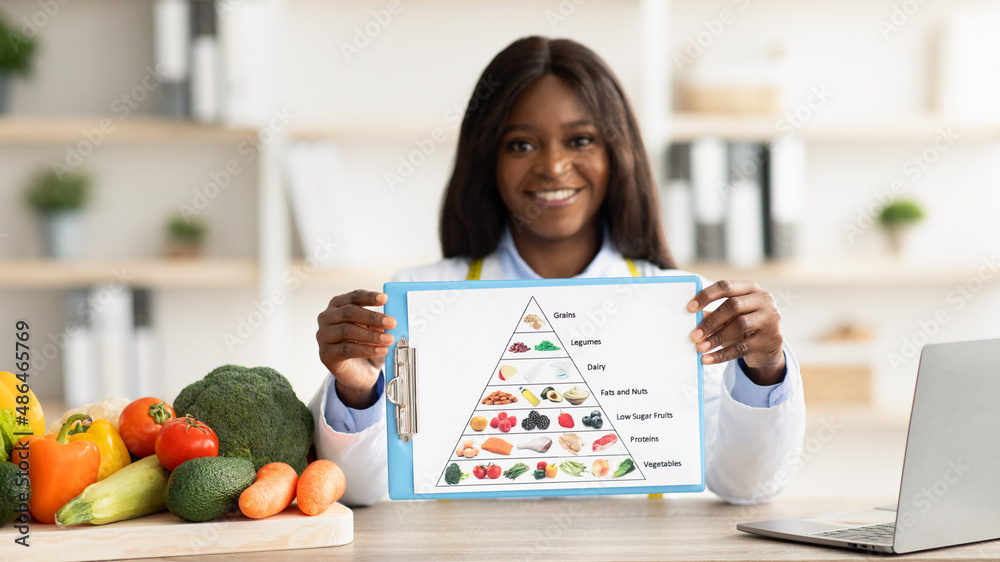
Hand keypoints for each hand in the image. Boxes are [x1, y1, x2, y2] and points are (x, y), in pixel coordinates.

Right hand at [316, 290, 396, 408]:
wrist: (358, 373)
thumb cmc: (365, 345)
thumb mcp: (375, 331)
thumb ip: (378, 323)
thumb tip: (388, 320)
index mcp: (338, 306)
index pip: (353, 297)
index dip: (369, 297)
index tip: (385, 298)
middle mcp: (327, 318)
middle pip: (349, 312)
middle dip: (372, 317)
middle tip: (392, 322)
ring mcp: (324, 336)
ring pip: (347, 330)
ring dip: (371, 335)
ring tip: (389, 339)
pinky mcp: (326, 354)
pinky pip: (347, 349)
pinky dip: (366, 350)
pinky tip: (381, 350)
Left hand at [687, 280, 785, 385]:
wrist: (769, 345)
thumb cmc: (745, 324)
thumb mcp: (730, 316)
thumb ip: (713, 314)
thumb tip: (691, 319)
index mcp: (750, 288)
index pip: (725, 286)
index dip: (706, 296)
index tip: (690, 308)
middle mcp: (763, 300)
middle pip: (733, 306)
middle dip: (711, 321)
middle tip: (694, 335)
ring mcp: (770, 319)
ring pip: (740, 325)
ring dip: (716, 338)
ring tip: (700, 347)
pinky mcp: (770, 340)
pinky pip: (743, 347)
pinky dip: (723, 354)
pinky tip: (708, 359)